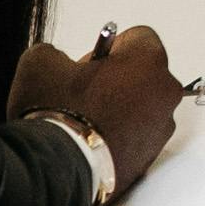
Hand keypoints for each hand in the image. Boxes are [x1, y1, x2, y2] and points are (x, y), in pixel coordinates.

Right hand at [9, 24, 185, 192]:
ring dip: (119, 110)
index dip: (107, 48)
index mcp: (148, 60)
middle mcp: (164, 93)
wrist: (57, 168)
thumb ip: (56, 54)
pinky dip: (118, 137)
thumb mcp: (40, 63)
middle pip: (143, 75)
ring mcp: (160, 129)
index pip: (138, 37)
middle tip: (83, 92)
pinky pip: (136, 138)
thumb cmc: (58, 111)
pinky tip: (90, 141)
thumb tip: (56, 63)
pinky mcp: (149, 159)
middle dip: (117, 80)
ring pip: (142, 108)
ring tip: (84, 121)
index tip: (86, 65)